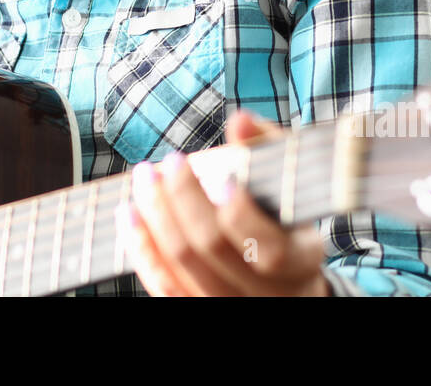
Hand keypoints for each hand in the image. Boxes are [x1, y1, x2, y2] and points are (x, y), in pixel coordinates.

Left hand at [116, 109, 330, 295]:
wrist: (285, 280)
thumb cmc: (284, 219)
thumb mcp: (290, 185)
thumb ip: (266, 148)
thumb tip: (239, 121)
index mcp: (300, 263)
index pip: (270, 250)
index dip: (242, 215)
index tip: (221, 178)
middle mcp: (267, 296)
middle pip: (213, 250)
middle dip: (184, 199)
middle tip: (170, 162)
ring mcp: (230, 307)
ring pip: (181, 270)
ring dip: (154, 219)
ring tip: (144, 180)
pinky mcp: (200, 309)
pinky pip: (163, 286)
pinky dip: (142, 249)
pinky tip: (130, 215)